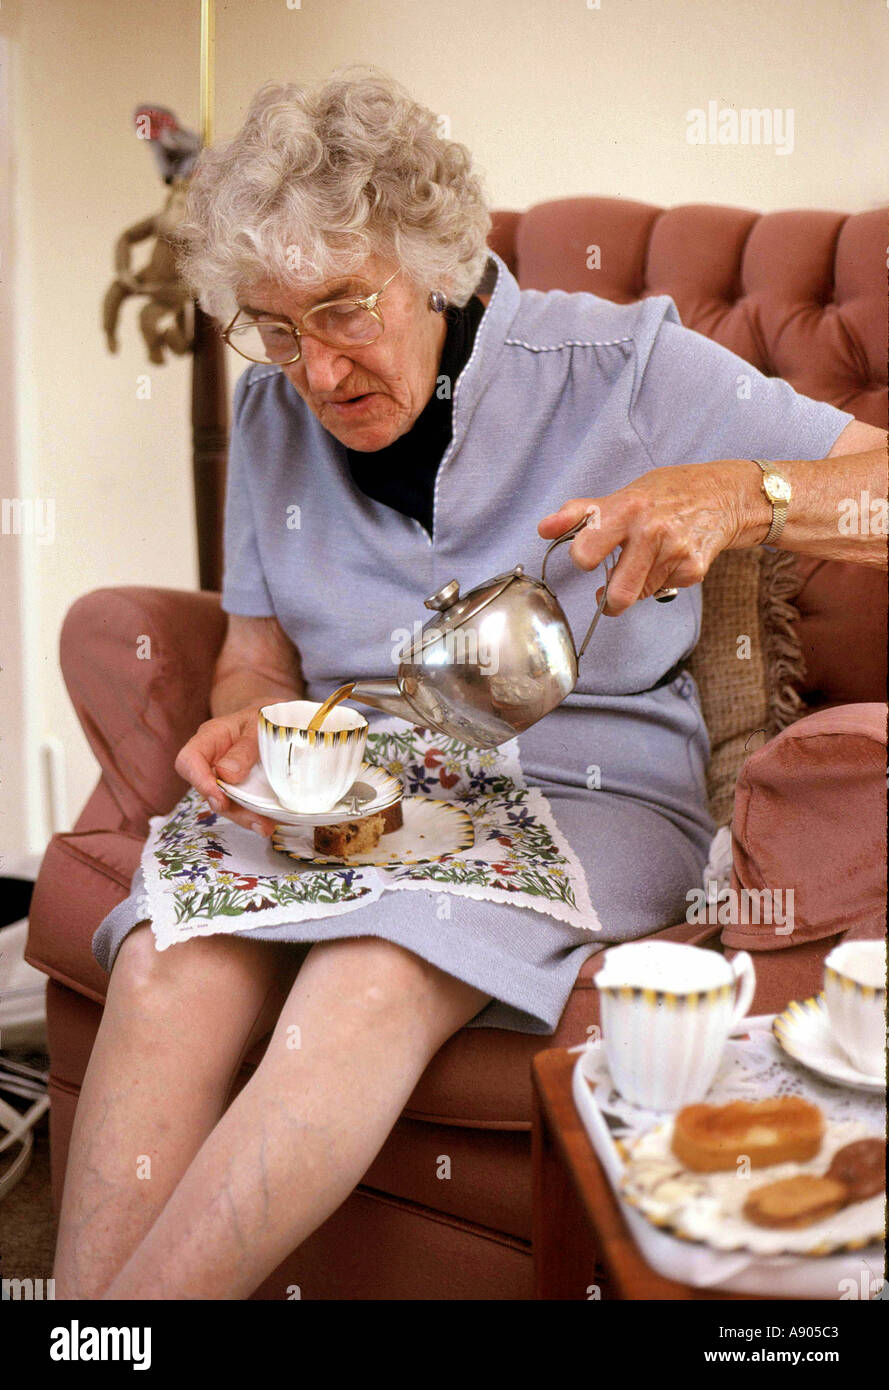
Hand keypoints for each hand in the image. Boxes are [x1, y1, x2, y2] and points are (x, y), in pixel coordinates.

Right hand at [174, 704, 276, 836]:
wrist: (280, 718)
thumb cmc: (266, 715)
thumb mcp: (260, 724)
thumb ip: (245, 747)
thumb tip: (227, 775)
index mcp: (211, 738)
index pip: (189, 760)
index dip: (199, 781)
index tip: (220, 798)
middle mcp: (212, 760)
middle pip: (207, 790)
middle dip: (229, 809)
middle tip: (255, 821)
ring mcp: (224, 776)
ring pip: (224, 803)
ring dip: (244, 818)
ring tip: (266, 827)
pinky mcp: (240, 787)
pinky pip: (240, 805)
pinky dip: (254, 815)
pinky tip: (270, 822)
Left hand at [538, 461, 766, 614]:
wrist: (724, 495)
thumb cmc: (667, 494)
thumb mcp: (623, 494)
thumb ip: (580, 513)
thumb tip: (544, 529)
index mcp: (626, 509)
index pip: (586, 551)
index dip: (583, 559)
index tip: (589, 559)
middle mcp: (651, 531)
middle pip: (618, 593)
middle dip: (609, 601)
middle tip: (609, 591)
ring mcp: (674, 552)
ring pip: (639, 595)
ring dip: (636, 586)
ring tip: (645, 562)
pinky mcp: (694, 569)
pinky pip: (662, 590)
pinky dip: (661, 580)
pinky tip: (669, 559)